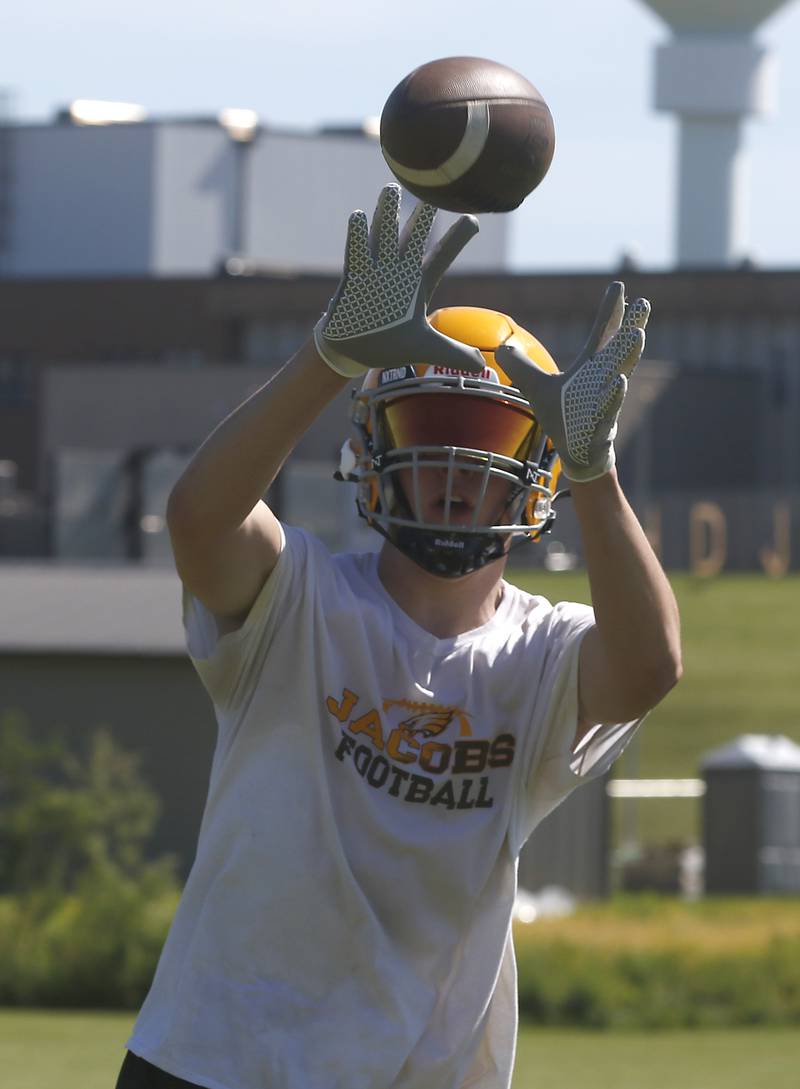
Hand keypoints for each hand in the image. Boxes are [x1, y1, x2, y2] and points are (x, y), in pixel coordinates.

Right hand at [314, 184, 484, 377]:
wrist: (353, 351)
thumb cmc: (387, 344)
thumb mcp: (424, 347)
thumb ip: (452, 351)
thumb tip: (480, 365)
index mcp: (418, 284)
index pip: (441, 256)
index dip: (456, 239)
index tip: (472, 221)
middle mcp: (398, 271)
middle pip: (413, 237)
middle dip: (423, 217)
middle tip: (434, 190)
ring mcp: (376, 271)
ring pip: (384, 236)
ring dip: (387, 214)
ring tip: (392, 188)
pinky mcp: (354, 277)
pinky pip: (356, 252)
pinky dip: (357, 236)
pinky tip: (358, 215)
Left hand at [495, 282, 649, 482]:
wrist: (578, 453)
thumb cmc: (564, 418)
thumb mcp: (537, 389)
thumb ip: (521, 367)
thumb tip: (501, 348)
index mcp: (590, 368)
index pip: (602, 335)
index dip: (610, 312)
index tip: (619, 287)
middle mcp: (603, 380)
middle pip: (619, 349)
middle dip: (631, 326)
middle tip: (643, 302)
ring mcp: (605, 402)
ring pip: (621, 374)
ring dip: (629, 354)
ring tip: (638, 333)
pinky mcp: (601, 425)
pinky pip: (609, 410)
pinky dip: (614, 396)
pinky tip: (620, 382)